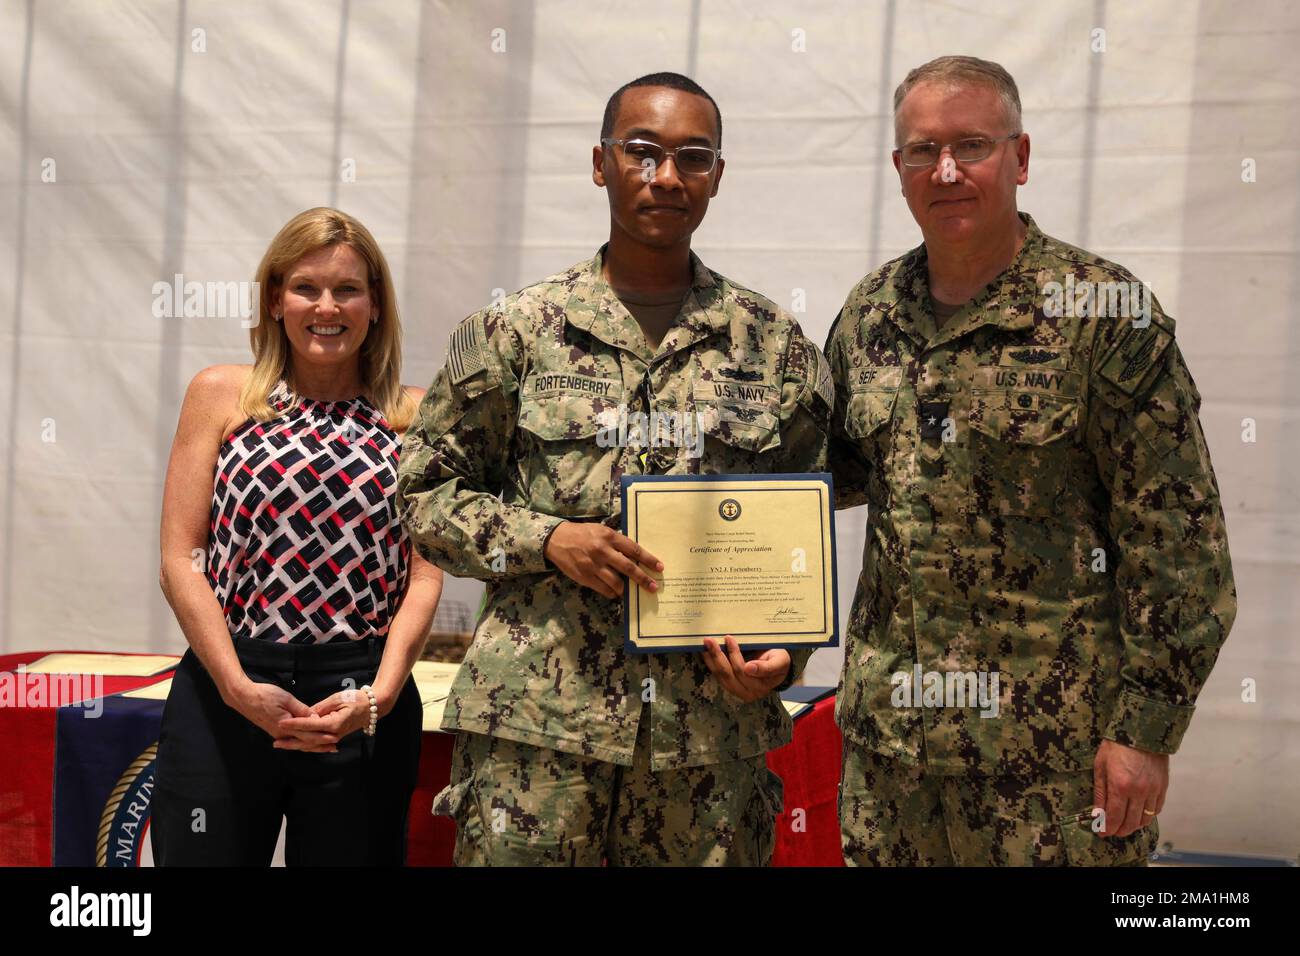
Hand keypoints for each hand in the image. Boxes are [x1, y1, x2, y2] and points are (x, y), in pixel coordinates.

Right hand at [230, 679, 339, 752]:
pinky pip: (291, 739)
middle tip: (334, 747)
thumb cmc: (264, 695)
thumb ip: (301, 709)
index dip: (322, 737)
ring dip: (312, 745)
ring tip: (325, 747)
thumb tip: (314, 718)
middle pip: (304, 742)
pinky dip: (302, 741)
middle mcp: (281, 734)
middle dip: (320, 745)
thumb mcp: (286, 698)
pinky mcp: (274, 730)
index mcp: (286, 726)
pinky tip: (307, 741)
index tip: (334, 739)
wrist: (244, 697)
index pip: (308, 735)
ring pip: (298, 743)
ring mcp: (277, 733)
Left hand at [275, 689, 373, 751]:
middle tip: (275, 741)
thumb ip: (322, 707)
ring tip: (281, 745)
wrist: (372, 708)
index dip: (294, 724)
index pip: (309, 725)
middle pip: (308, 739)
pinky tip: (296, 746)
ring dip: (296, 745)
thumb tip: (308, 714)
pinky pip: (317, 744)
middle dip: (290, 740)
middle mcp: (333, 734)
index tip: (281, 723)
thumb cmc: (357, 700)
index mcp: (333, 724)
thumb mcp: (338, 699)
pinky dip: (306, 746)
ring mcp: (334, 737)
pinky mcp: (334, 737)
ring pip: (311, 744)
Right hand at [544, 521, 662, 598]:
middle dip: (643, 579)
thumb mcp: (601, 531)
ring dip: (626, 589)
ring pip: (616, 582)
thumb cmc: (582, 534)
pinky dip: (612, 592)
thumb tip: (634, 555)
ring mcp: (593, 565)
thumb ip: (616, 542)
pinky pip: (603, 589)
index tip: (659, 567)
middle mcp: (603, 551)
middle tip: (653, 587)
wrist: (557, 539)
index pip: (633, 549)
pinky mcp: (585, 577)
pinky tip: (615, 592)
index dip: (648, 559)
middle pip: (628, 568)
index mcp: (609, 537)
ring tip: (630, 591)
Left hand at [701, 636, 790, 702]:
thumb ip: (767, 667)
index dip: (734, 654)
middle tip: (710, 640)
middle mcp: (748, 693)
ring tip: (705, 644)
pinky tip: (706, 652)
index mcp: (761, 686)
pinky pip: (718, 676)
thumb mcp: (779, 661)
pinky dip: (711, 663)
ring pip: (720, 676)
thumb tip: (749, 668)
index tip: (728, 637)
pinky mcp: (730, 686)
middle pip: (728, 675)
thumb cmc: (779, 660)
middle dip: (717, 656)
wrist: (778, 666)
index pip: (742, 671)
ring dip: (711, 659)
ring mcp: (738, 691)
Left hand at [1093, 739, 1168, 837]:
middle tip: (1112, 831)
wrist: (1142, 730)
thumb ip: (1100, 793)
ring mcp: (1153, 791)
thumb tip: (1097, 814)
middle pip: (1131, 822)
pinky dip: (1147, 815)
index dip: (1108, 828)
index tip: (1102, 833)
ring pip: (1145, 818)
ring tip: (1125, 825)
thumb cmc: (1115, 746)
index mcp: (1120, 786)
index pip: (1114, 817)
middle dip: (1120, 830)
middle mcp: (1138, 792)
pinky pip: (1156, 809)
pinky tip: (1139, 814)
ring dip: (1134, 826)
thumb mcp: (1100, 766)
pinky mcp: (1163, 787)